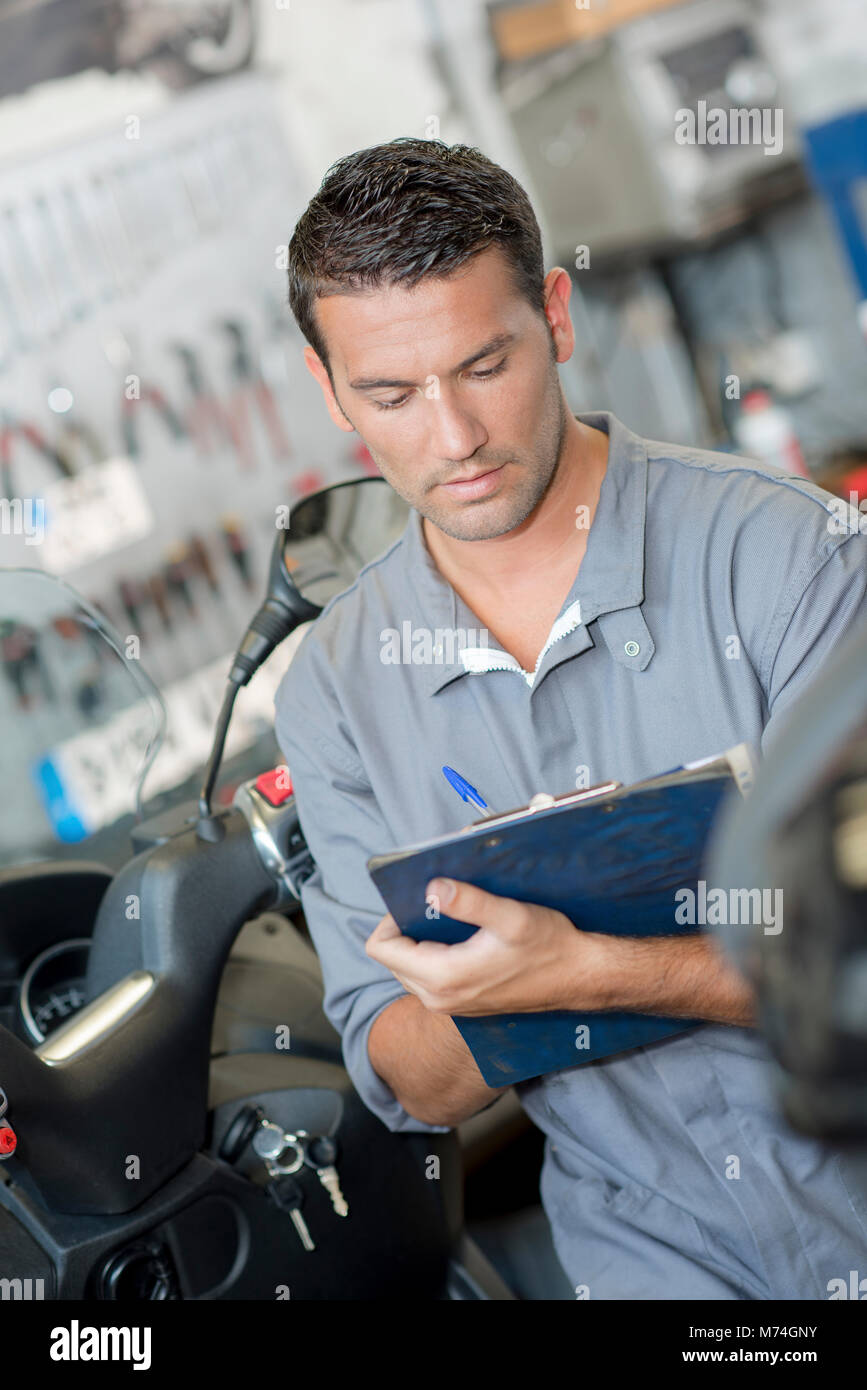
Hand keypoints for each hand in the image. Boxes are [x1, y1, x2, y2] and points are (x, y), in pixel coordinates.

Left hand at [364, 876, 612, 1016]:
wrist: (578, 977)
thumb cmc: (548, 946)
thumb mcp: (510, 916)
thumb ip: (469, 902)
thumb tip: (431, 888)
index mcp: (442, 978)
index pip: (381, 948)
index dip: (390, 919)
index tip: (417, 900)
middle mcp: (438, 998)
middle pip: (392, 957)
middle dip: (406, 928)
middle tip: (437, 905)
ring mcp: (449, 1004)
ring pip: (409, 967)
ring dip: (421, 941)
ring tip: (452, 919)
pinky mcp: (461, 1002)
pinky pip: (428, 975)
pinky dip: (435, 953)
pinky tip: (464, 936)